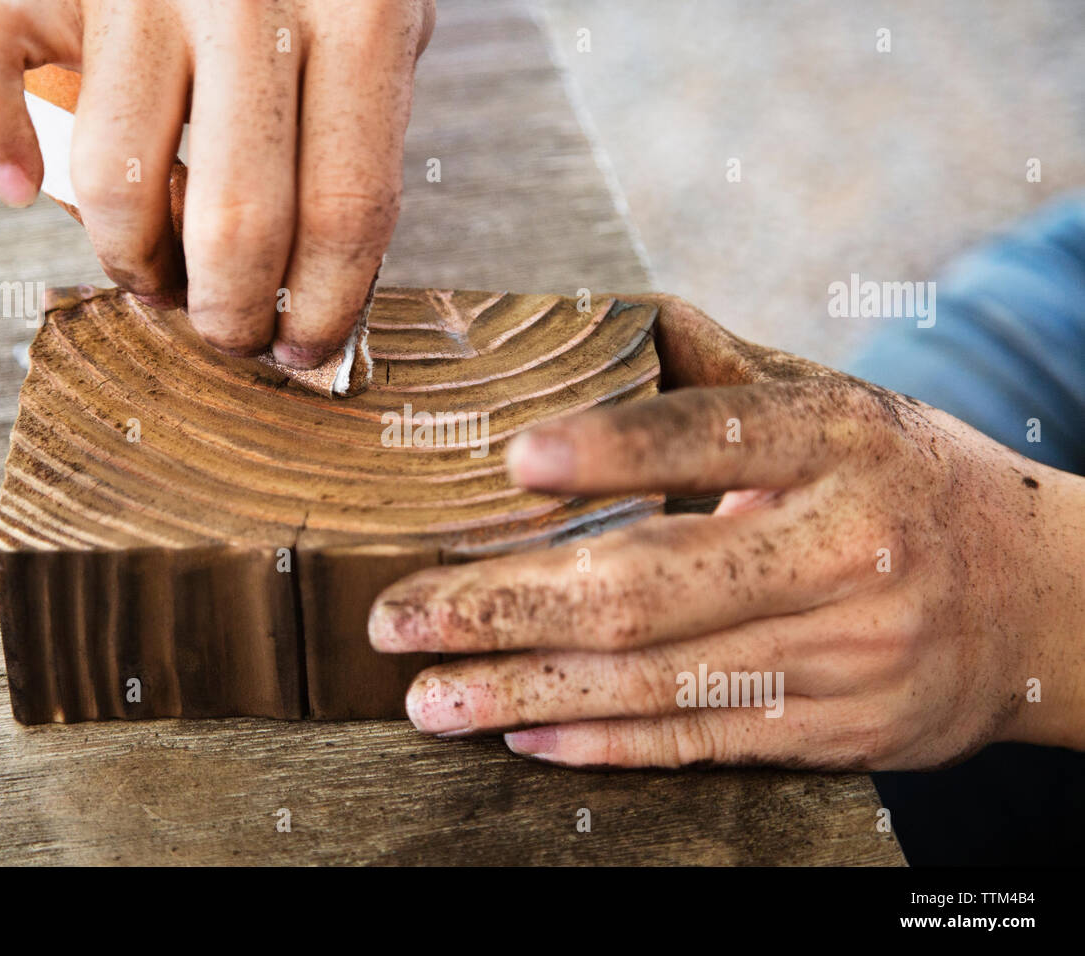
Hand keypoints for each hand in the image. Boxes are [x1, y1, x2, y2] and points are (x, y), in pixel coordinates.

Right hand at [0, 0, 434, 365]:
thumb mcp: (377, 17)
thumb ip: (354, 131)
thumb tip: (321, 289)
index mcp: (355, 12)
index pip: (344, 213)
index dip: (326, 310)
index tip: (306, 349)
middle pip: (235, 224)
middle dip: (230, 315)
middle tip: (229, 332)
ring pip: (115, 186)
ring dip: (134, 263)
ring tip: (156, 273)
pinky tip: (24, 186)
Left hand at [369, 295, 1084, 768]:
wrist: (1046, 603)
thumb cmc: (912, 486)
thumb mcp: (845, 407)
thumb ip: (727, 379)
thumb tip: (609, 322)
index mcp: (843, 441)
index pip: (720, 435)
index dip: (618, 449)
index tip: (515, 458)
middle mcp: (844, 549)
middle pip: (654, 586)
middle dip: (507, 606)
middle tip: (399, 618)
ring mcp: (845, 653)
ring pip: (659, 681)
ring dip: (526, 690)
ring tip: (429, 696)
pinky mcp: (840, 730)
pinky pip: (703, 739)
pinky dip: (604, 744)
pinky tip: (522, 733)